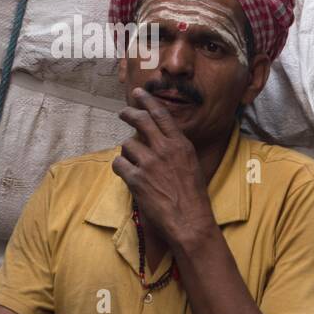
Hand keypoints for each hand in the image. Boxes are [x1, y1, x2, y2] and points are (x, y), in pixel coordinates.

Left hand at [113, 87, 214, 246]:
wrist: (189, 220)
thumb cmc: (194, 196)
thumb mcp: (192, 164)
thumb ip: (177, 148)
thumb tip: (163, 138)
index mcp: (180, 144)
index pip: (161, 114)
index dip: (148, 101)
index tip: (139, 93)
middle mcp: (164, 149)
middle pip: (140, 121)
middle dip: (129, 113)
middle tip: (123, 112)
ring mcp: (149, 163)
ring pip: (127, 144)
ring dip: (127, 151)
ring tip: (132, 160)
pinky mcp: (136, 179)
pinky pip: (119, 164)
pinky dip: (120, 166)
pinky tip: (126, 172)